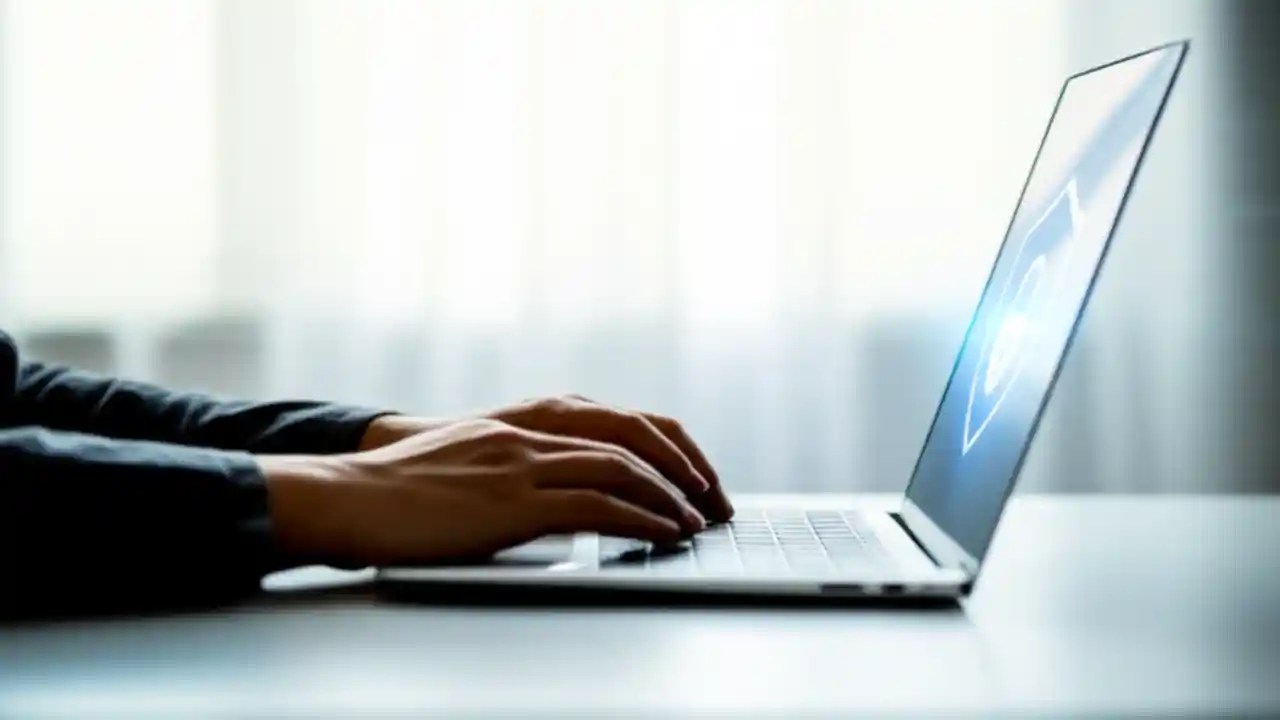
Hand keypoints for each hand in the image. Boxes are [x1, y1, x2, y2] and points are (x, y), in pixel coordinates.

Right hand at [361, 396, 732, 522]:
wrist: (345, 496)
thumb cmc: (389, 493)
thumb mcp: (458, 468)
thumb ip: (501, 474)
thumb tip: (533, 503)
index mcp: (515, 427)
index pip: (607, 426)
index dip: (654, 450)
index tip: (682, 475)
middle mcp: (526, 437)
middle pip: (627, 439)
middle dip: (677, 470)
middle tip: (708, 498)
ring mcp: (520, 466)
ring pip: (619, 470)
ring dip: (668, 496)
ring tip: (695, 520)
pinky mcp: (512, 503)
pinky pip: (596, 506)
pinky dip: (640, 518)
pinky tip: (662, 532)